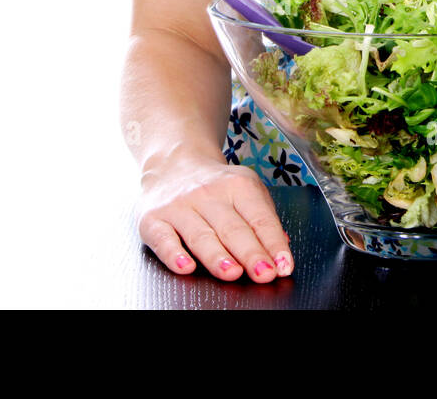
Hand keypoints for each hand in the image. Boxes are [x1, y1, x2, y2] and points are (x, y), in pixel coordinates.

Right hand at [136, 152, 292, 282]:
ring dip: (218, 256)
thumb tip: (281, 246)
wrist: (172, 162)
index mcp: (238, 185)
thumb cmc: (216, 186)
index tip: (283, 266)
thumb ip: (264, 218)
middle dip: (250, 253)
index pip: (260, 218)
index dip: (273, 243)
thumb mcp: (246, 189)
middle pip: (233, 228)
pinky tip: (185, 266)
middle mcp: (208, 193)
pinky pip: (163, 239)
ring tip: (233, 273)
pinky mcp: (153, 219)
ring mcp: (179, 206)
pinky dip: (173, 254)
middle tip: (264, 274)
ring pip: (201, 235)